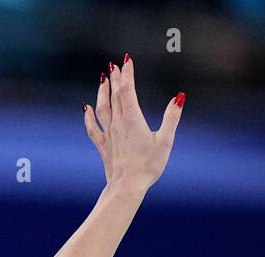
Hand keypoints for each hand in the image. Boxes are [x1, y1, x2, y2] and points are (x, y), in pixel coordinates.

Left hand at [84, 55, 182, 191]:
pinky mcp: (103, 147)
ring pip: (102, 109)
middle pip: (114, 96)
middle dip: (115, 79)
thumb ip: (171, 118)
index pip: (127, 91)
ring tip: (102, 80)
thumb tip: (179, 97)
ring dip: (102, 93)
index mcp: (132, 120)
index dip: (127, 75)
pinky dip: (88, 117)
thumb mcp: (165, 141)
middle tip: (114, 65)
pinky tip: (86, 108)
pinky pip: (93, 128)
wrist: (127, 187)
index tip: (127, 60)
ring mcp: (108, 136)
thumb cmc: (149, 166)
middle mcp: (117, 125)